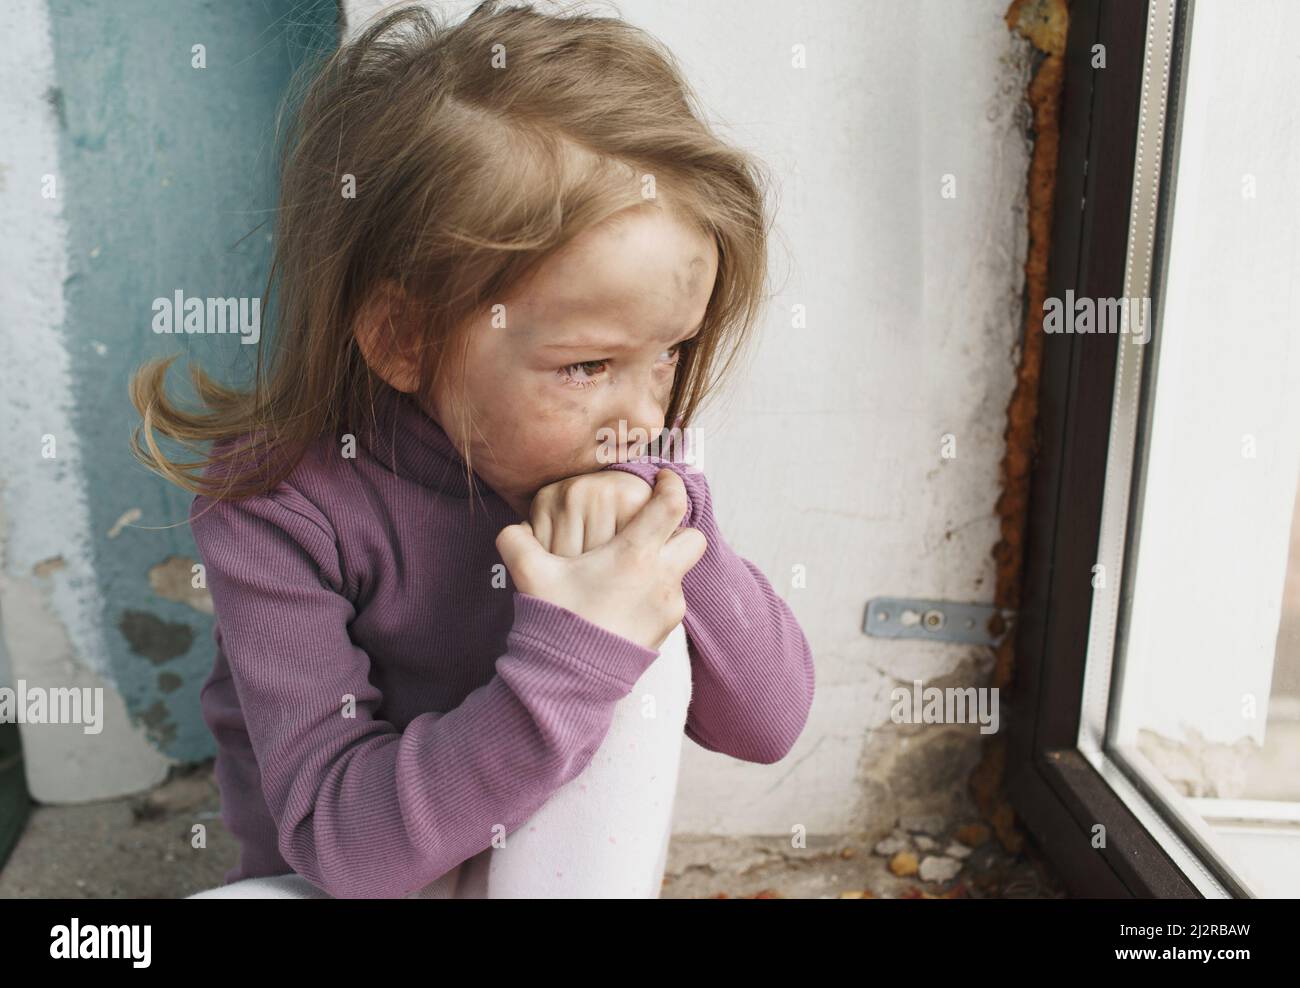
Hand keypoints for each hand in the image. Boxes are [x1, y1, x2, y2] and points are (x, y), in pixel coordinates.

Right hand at [496, 469, 706, 650]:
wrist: (571, 680)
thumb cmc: (556, 622)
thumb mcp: (531, 576)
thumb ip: (517, 543)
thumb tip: (512, 528)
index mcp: (634, 555)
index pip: (672, 506)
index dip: (672, 485)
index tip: (664, 478)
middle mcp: (661, 578)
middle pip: (694, 538)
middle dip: (678, 530)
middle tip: (651, 531)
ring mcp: (669, 606)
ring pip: (682, 571)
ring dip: (664, 564)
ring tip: (630, 570)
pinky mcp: (668, 629)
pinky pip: (671, 599)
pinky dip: (655, 592)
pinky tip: (626, 600)